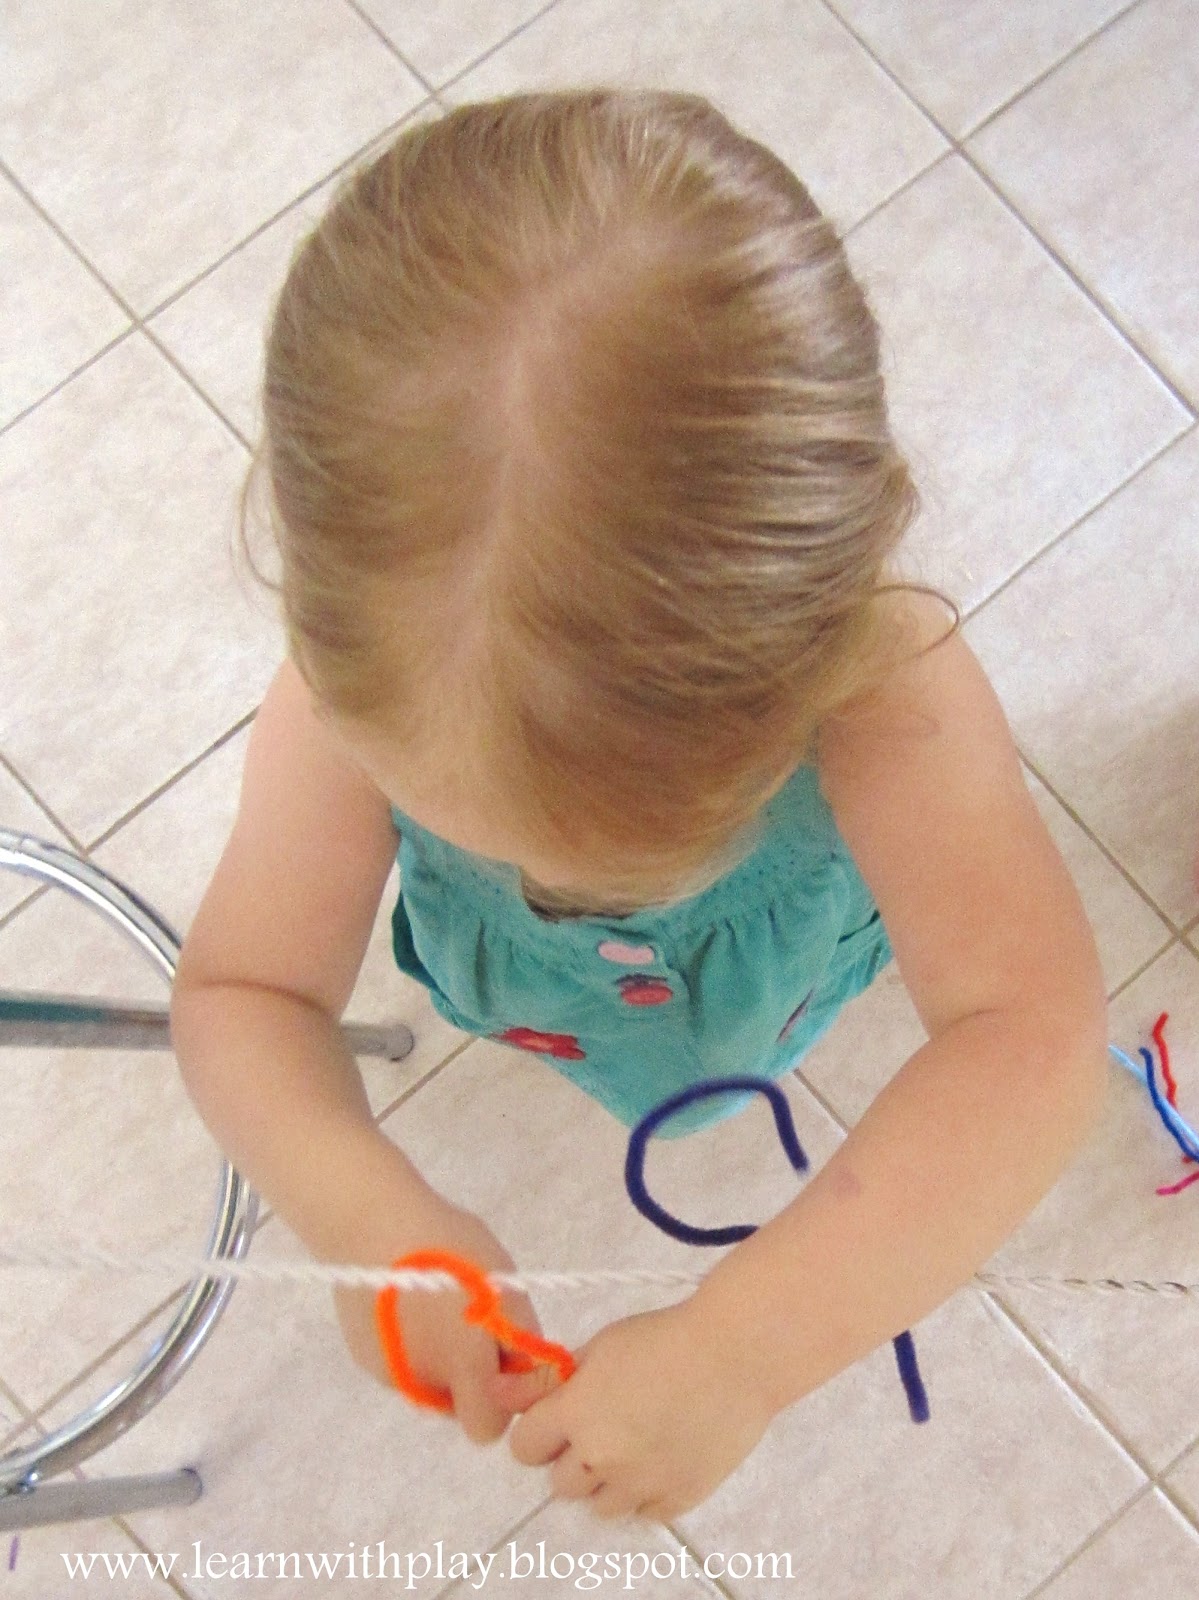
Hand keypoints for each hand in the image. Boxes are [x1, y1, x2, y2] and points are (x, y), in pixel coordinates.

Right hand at [332, 1191, 545, 1443]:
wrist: (372, 1224)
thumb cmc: (449, 1247)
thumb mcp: (503, 1283)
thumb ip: (518, 1333)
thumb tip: (524, 1365)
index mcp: (463, 1369)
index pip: (489, 1427)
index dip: (503, 1398)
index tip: (503, 1357)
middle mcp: (424, 1384)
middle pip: (458, 1408)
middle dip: (470, 1380)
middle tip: (471, 1329)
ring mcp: (389, 1373)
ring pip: (430, 1385)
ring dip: (440, 1362)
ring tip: (436, 1306)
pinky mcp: (365, 1357)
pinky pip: (403, 1365)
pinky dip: (410, 1347)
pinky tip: (408, 1305)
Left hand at [489, 1299, 775, 1519]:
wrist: (736, 1353)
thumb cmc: (663, 1337)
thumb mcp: (598, 1347)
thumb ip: (544, 1381)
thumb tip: (497, 1395)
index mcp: (576, 1412)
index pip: (524, 1447)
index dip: (538, 1432)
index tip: (558, 1418)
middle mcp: (602, 1455)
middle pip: (559, 1483)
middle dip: (572, 1457)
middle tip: (601, 1427)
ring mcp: (641, 1482)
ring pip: (599, 1506)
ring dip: (606, 1481)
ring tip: (633, 1444)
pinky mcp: (678, 1498)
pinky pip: (643, 1513)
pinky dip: (645, 1492)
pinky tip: (660, 1457)